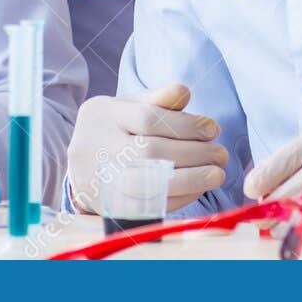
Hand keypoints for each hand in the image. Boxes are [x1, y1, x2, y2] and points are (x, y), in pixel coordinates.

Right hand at [67, 84, 228, 214]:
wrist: (81, 166)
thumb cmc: (115, 129)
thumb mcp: (129, 106)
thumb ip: (158, 100)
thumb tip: (185, 93)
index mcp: (103, 115)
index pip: (149, 119)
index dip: (186, 125)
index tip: (212, 129)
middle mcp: (97, 147)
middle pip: (150, 152)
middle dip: (193, 154)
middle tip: (220, 154)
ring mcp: (99, 180)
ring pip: (148, 184)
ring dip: (190, 180)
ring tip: (217, 174)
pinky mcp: (108, 207)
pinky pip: (148, 208)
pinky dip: (178, 199)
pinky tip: (197, 189)